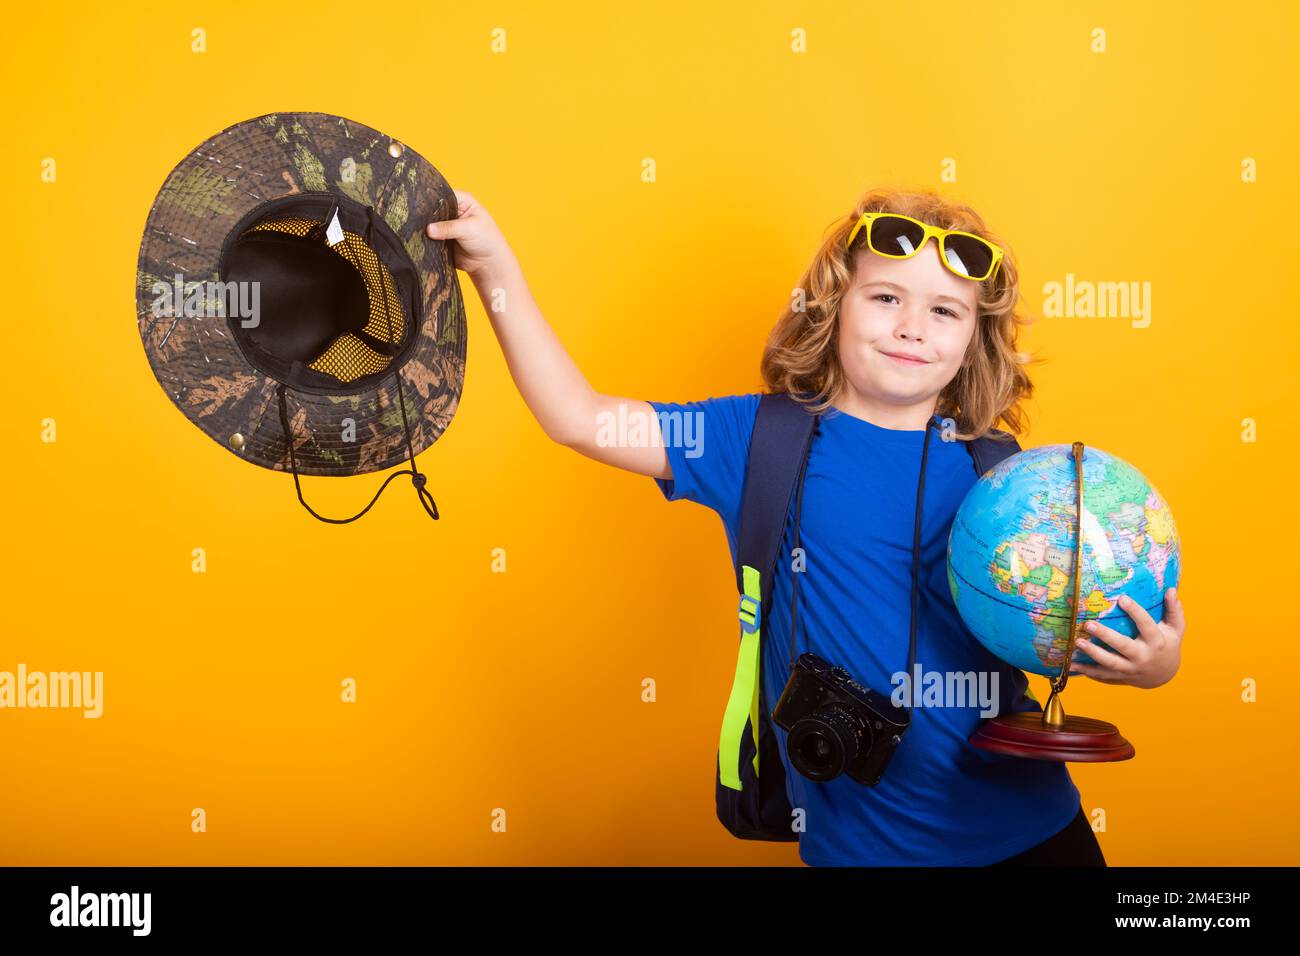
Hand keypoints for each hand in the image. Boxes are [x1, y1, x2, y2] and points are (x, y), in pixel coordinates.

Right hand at [426, 189, 512, 284]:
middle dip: (426, 215)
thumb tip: (429, 229)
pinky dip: (426, 239)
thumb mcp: (469, 229)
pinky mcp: (442, 238)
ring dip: (425, 228)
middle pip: (434, 208)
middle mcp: (453, 210)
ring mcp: (446, 224)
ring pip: (430, 223)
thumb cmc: (487, 241)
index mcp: (463, 200)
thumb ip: (449, 228)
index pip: (442, 194)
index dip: (430, 199)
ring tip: (417, 231)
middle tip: (416, 220)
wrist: (488, 263)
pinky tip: (420, 240)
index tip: (419, 206)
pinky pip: (430, 237)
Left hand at [1069, 588, 1184, 688]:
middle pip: (1123, 646)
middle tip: (1088, 624)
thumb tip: (1171, 589)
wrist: (1164, 674)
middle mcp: (1143, 656)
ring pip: (1110, 662)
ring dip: (1092, 653)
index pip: (1146, 625)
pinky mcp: (1120, 676)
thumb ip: (1174, 610)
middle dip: (1105, 636)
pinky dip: (1086, 671)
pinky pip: (1102, 675)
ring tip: (1077, 641)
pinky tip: (1071, 663)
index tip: (1122, 598)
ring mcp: (1130, 668)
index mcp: (1157, 642)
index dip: (1135, 611)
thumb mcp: (1176, 628)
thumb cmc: (1168, 644)